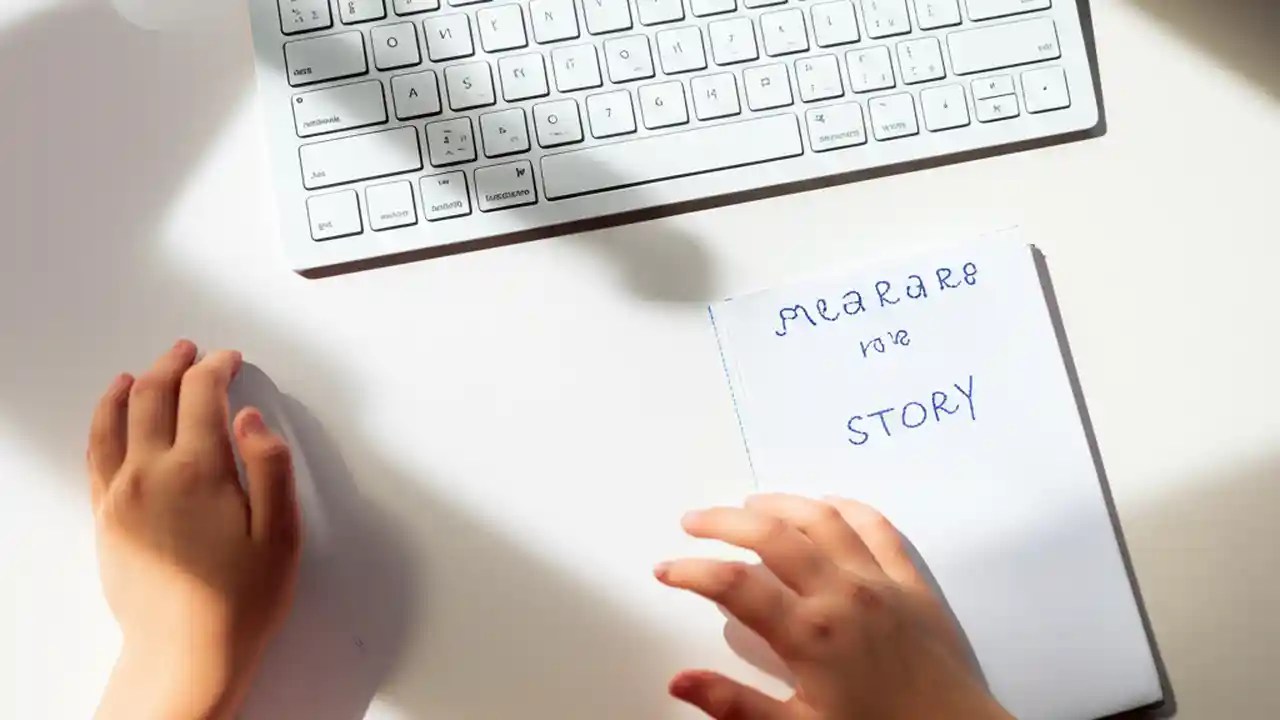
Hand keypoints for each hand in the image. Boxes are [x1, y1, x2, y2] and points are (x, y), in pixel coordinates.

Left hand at [88, 341, 300, 719]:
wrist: (185, 654)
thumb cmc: (240, 600)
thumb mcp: (281, 533)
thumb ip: (270, 466)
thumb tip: (249, 417)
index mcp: (198, 471)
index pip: (202, 394)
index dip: (217, 368)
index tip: (230, 360)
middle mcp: (150, 474)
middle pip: (154, 395)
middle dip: (175, 364)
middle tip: (193, 351)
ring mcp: (120, 494)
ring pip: (117, 416)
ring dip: (135, 382)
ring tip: (150, 367)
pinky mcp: (106, 516)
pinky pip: (96, 449)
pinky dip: (104, 417)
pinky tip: (113, 408)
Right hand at [656, 494, 1011, 719]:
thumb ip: (736, 704)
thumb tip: (680, 682)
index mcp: (810, 634)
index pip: (734, 585)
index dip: (693, 571)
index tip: (668, 570)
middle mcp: (843, 594)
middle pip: (772, 535)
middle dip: (724, 522)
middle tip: (695, 523)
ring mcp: (880, 582)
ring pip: (821, 519)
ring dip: (779, 504)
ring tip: (748, 505)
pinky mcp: (912, 582)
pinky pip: (877, 527)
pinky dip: (846, 508)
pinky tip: (825, 504)